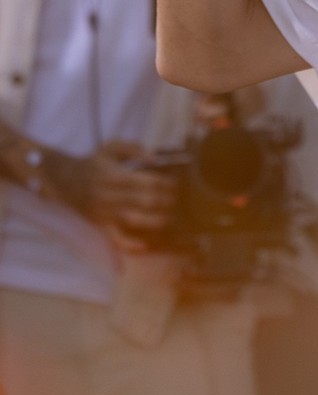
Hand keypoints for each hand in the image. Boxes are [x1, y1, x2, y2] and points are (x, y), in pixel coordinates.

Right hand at [43, 142, 177, 248]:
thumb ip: (134, 148)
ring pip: (133, 220)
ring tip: (168, 219)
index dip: (164, 184)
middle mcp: (111, 195)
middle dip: (163, 201)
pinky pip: (114, 240)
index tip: (175, 184)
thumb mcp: (111, 147)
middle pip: (143, 200)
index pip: (146, 182)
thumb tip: (155, 157)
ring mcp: (105, 212)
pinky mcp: (100, 225)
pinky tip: (144, 247)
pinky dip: (129, 246)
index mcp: (116, 176)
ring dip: (154, 221)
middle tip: (175, 200)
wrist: (63, 179)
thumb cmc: (92, 162)